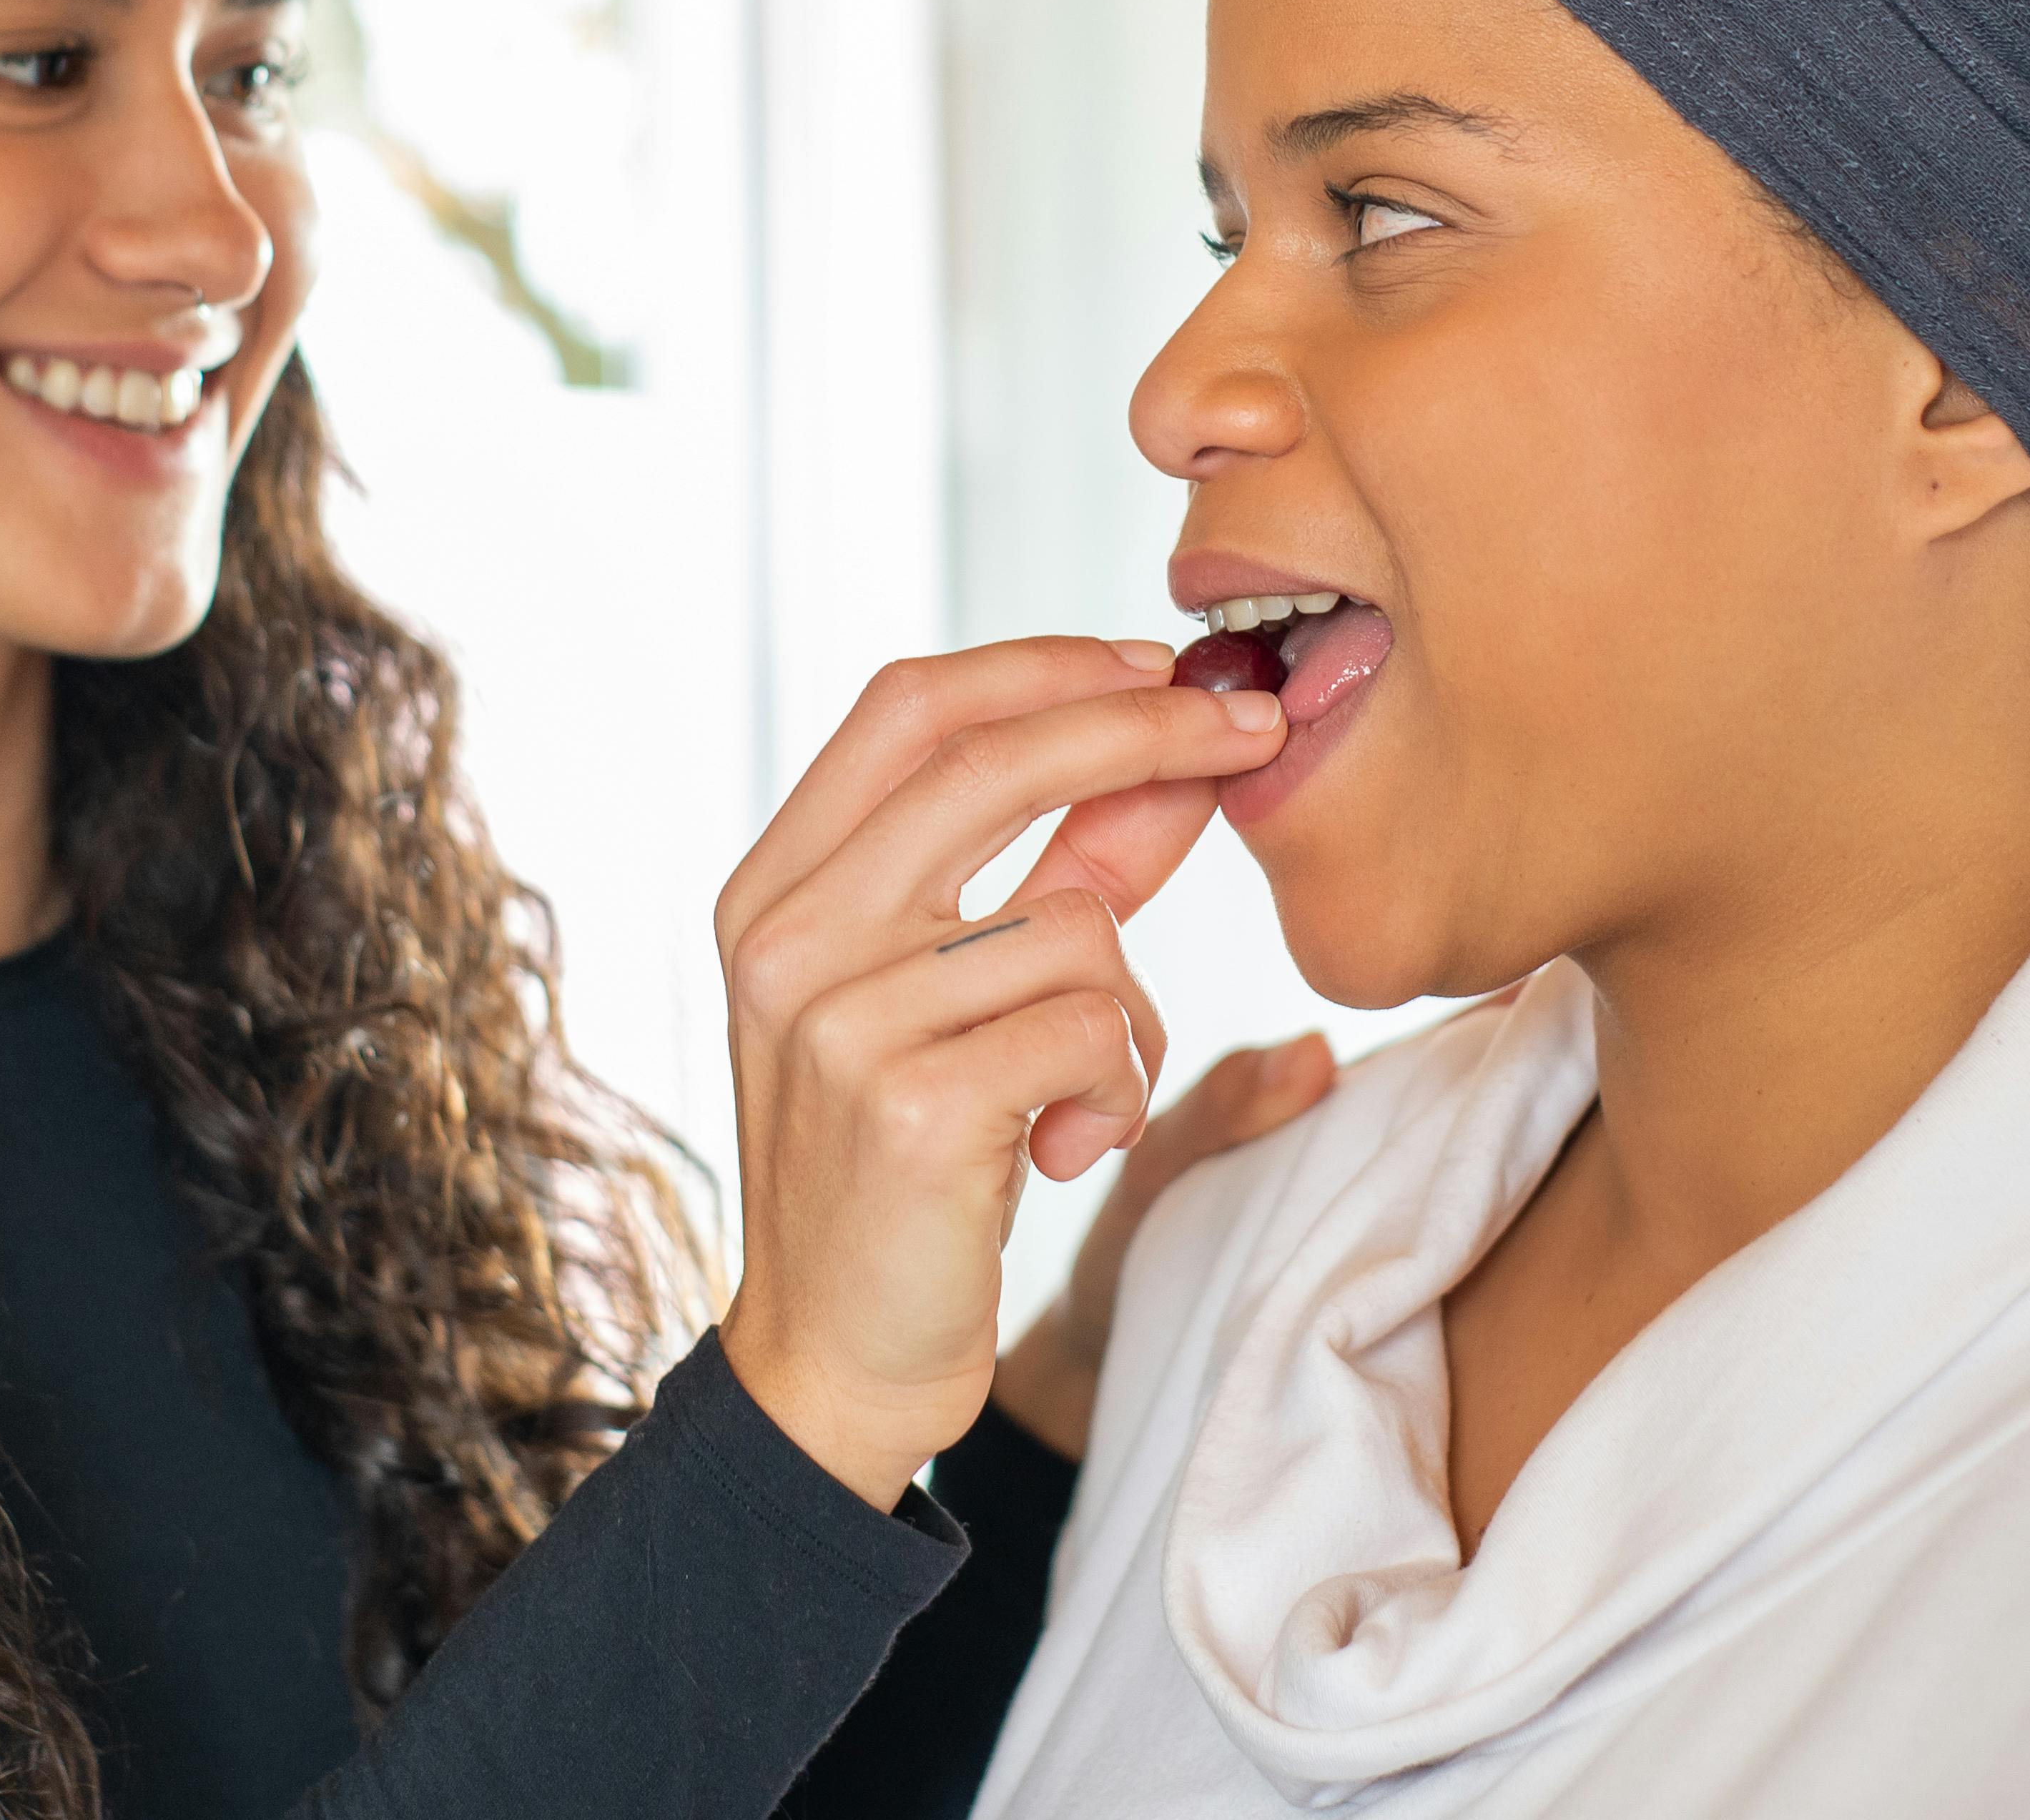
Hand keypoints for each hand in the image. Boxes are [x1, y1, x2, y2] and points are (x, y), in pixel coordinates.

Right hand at [714, 636, 1286, 1507]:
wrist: (833, 1365)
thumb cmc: (906, 1175)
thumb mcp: (956, 1002)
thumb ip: (1060, 875)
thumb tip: (1175, 759)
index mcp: (776, 892)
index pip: (908, 709)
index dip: (1042, 666)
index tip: (1157, 663)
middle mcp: (788, 939)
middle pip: (989, 760)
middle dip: (1143, 730)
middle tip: (1253, 733)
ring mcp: (841, 1020)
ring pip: (1075, 924)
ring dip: (1130, 1014)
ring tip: (1080, 1098)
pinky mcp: (915, 1107)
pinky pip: (1094, 1029)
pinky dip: (1119, 1088)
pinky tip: (1064, 1150)